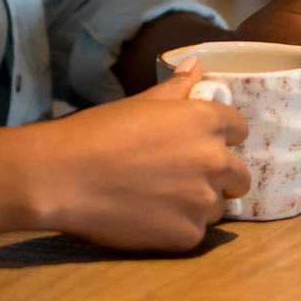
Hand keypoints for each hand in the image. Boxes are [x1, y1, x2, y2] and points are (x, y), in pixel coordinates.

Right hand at [25, 58, 248, 250]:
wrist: (61, 176)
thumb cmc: (94, 133)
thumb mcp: (137, 104)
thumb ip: (176, 89)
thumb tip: (196, 65)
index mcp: (204, 121)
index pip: (239, 128)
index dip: (220, 135)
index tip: (198, 142)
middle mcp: (213, 160)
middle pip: (238, 174)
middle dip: (216, 175)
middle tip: (176, 175)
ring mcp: (202, 201)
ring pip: (216, 205)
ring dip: (196, 202)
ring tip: (155, 196)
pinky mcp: (188, 235)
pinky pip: (194, 231)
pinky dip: (176, 225)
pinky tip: (145, 215)